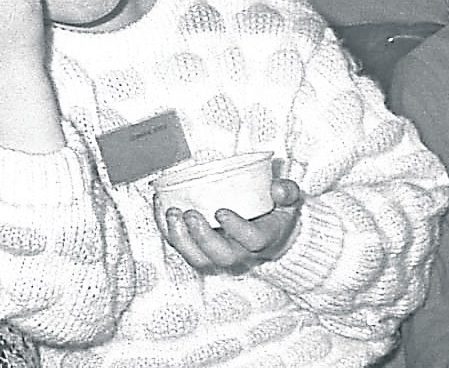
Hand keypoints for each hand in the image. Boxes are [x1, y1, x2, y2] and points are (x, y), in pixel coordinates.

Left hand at [162, 177, 302, 273]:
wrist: (268, 232)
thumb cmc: (274, 213)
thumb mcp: (287, 200)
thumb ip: (286, 192)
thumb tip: (278, 189)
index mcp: (264, 239)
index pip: (253, 241)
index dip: (237, 229)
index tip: (221, 212)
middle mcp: (241, 252)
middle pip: (222, 257)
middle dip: (203, 238)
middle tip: (191, 215)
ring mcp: (219, 253)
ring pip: (198, 259)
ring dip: (181, 240)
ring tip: (171, 214)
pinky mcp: (200, 249)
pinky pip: (182, 247)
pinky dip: (168, 230)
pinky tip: (161, 208)